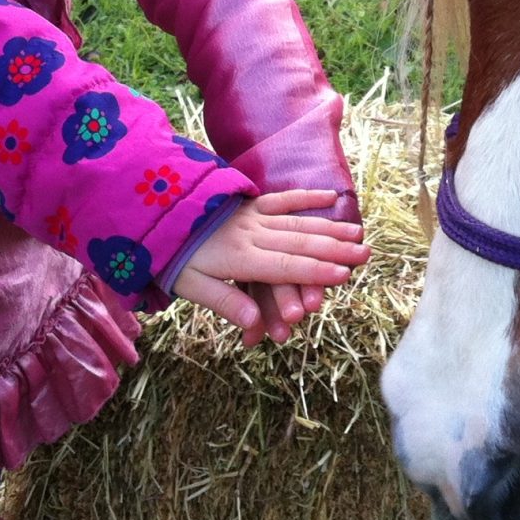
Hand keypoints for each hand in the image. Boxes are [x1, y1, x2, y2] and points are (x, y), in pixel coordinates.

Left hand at [173, 189, 367, 342]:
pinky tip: (329, 196)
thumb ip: (225, 302)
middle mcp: (252, 234)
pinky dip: (306, 196)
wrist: (155, 215)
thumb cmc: (174, 259)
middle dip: (335, 249)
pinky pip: (282, 197)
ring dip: (329, 227)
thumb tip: (254, 323)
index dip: (314, 272)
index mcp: (239, 258)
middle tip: (364, 254)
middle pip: (299, 243)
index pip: (283, 267)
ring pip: (298, 221)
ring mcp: (253, 216)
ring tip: (357, 234)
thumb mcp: (191, 288)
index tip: (343, 274)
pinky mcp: (250, 203)